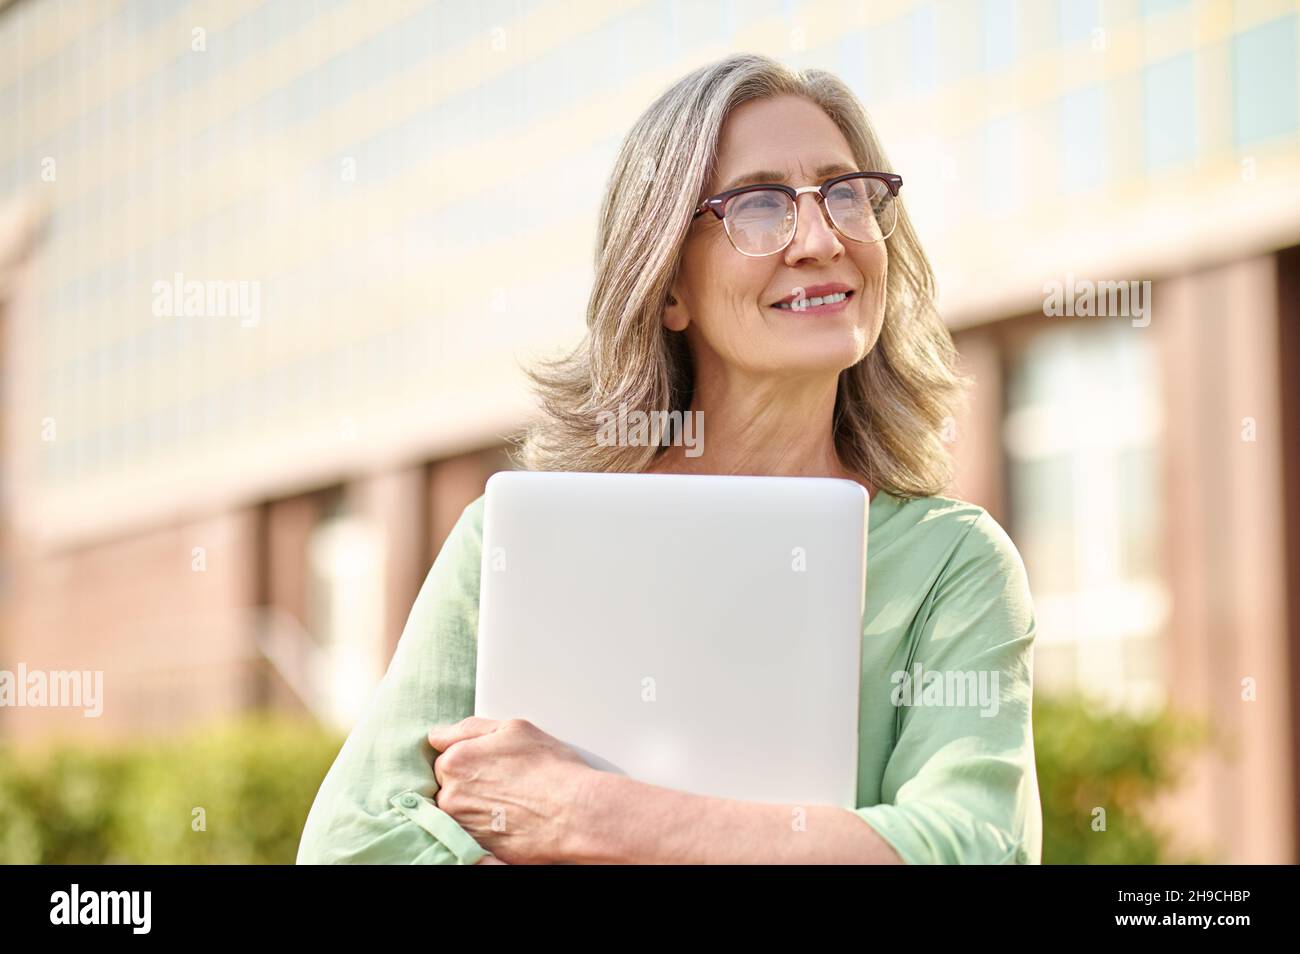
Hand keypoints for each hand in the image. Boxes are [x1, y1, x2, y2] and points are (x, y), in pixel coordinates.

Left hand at [427, 717, 594, 864]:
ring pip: (459, 811)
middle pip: (448, 786)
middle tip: (505, 783)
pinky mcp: (475, 848)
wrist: (574, 813)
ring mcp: (461, 826)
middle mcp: (451, 795)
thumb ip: (469, 729)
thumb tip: (439, 736)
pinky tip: (509, 820)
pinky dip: (485, 827)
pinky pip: (471, 834)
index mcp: (455, 761)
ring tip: (510, 802)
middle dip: (469, 783)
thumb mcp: (513, 729)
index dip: (470, 758)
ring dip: (476, 807)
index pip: (445, 757)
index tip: (491, 764)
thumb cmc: (550, 769)